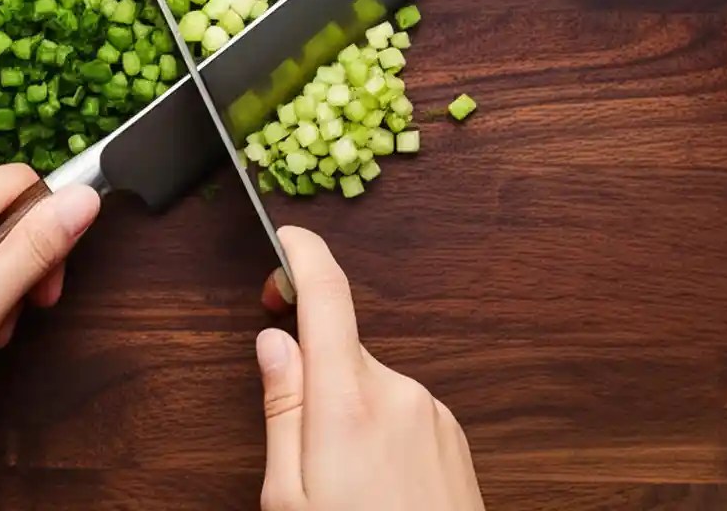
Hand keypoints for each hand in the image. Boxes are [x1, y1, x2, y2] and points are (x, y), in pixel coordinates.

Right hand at [255, 227, 483, 510]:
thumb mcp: (290, 497)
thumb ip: (282, 409)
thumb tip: (274, 343)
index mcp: (349, 405)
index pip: (328, 297)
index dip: (303, 256)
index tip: (285, 240)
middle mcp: (399, 395)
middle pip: (341, 351)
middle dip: (312, 377)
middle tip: (295, 442)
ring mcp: (432, 414)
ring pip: (369, 386)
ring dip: (346, 415)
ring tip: (343, 485)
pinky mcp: (451, 435)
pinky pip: (400, 411)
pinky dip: (376, 433)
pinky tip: (375, 487)